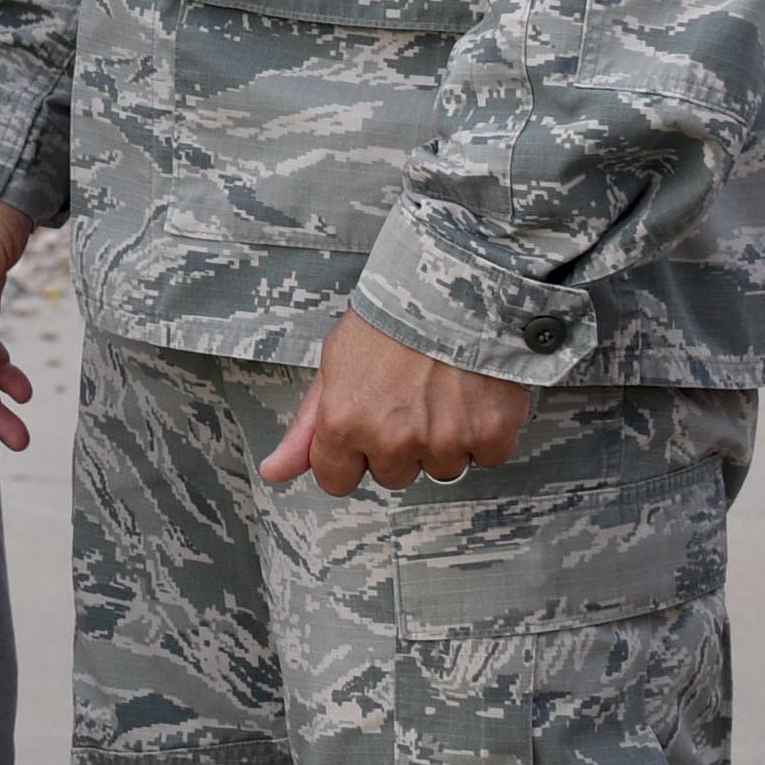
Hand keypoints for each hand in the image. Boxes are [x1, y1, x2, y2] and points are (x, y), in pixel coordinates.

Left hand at [259, 310, 533, 495]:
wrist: (450, 284)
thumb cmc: (388, 320)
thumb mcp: (333, 365)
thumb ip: (306, 428)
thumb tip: (274, 472)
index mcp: (343, 424)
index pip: (336, 481)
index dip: (350, 455)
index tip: (365, 426)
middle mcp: (391, 440)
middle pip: (394, 476)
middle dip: (400, 444)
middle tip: (408, 395)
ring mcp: (443, 441)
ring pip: (442, 468)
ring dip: (444, 437)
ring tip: (443, 388)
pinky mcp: (489, 435)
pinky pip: (487, 456)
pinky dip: (485, 430)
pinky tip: (474, 393)